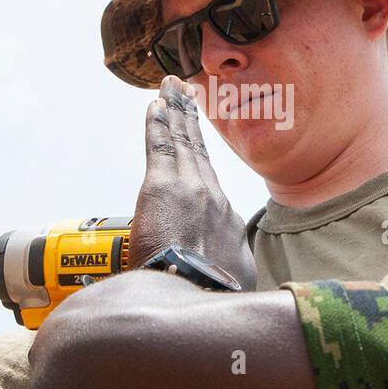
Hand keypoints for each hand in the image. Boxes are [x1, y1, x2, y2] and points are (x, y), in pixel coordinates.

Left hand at [130, 76, 256, 290]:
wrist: (200, 298)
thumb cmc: (212, 299)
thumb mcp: (231, 286)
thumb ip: (227, 274)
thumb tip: (226, 277)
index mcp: (225, 223)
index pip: (208, 182)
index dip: (201, 157)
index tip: (197, 140)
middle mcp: (212, 199)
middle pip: (197, 152)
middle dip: (190, 120)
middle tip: (185, 93)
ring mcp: (190, 189)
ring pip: (181, 142)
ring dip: (175, 112)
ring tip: (171, 89)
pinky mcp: (163, 186)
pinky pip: (160, 145)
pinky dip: (159, 122)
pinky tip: (156, 104)